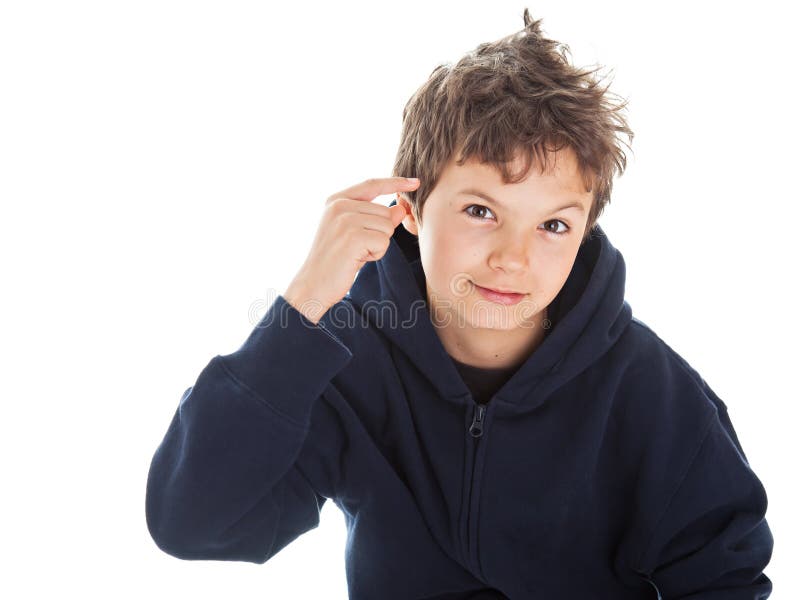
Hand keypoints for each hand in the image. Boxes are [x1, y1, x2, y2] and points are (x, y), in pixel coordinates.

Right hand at [283, 176, 419, 323]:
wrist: (313, 284)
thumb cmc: (335, 260)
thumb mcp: (354, 233)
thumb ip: (375, 218)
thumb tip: (400, 209)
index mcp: (336, 200)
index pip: (372, 185)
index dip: (396, 183)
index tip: (415, 182)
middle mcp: (339, 205)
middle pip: (386, 212)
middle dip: (379, 234)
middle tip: (356, 248)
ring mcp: (345, 220)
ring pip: (387, 227)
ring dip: (378, 245)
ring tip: (355, 253)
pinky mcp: (353, 236)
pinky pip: (384, 241)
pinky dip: (376, 254)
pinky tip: (357, 260)